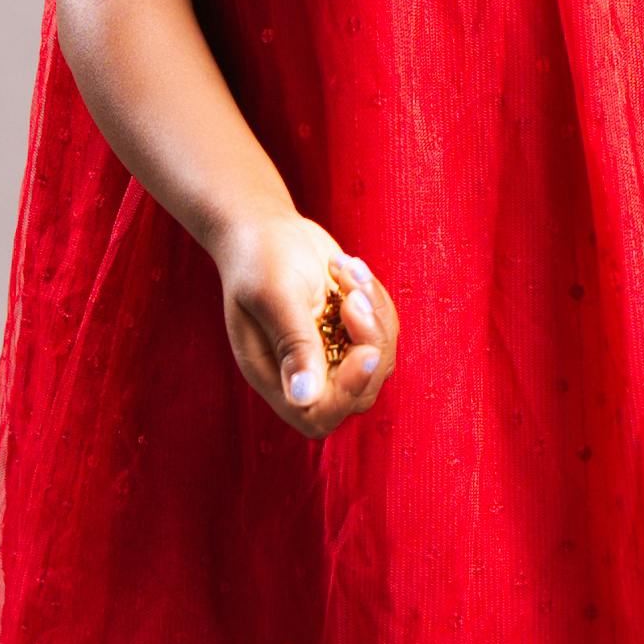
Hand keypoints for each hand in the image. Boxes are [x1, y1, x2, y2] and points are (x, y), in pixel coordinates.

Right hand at [216, 213, 397, 436]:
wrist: (264, 228)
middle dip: (369, 345)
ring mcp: (330, 354)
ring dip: (374, 314)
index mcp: (273, 375)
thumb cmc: (258, 258)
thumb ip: (292, 344)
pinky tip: (347, 268)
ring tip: (345, 271)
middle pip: (359, 393)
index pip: (318, 415)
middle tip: (354, 298)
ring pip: (379, 361)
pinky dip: (376, 298)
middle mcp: (304, 373)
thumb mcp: (274, 296)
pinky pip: (384, 331)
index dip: (348, 393)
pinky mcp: (350, 333)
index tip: (364, 351)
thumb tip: (305, 396)